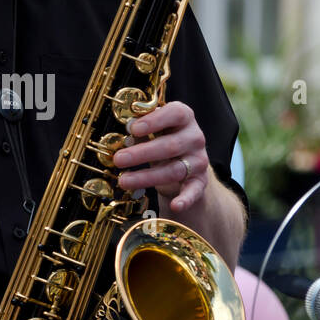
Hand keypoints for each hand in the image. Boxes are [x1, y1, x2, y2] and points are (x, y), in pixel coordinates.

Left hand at [112, 100, 208, 214]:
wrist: (185, 160)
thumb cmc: (163, 139)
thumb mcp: (153, 131)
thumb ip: (141, 131)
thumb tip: (127, 133)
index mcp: (184, 117)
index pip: (175, 114)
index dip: (154, 121)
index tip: (133, 129)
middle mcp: (195, 137)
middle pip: (170, 146)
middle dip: (142, 154)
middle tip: (119, 159)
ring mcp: (199, 160)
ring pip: (175, 170)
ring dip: (147, 177)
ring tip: (124, 181)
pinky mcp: (200, 180)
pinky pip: (194, 191)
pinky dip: (185, 199)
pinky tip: (175, 206)